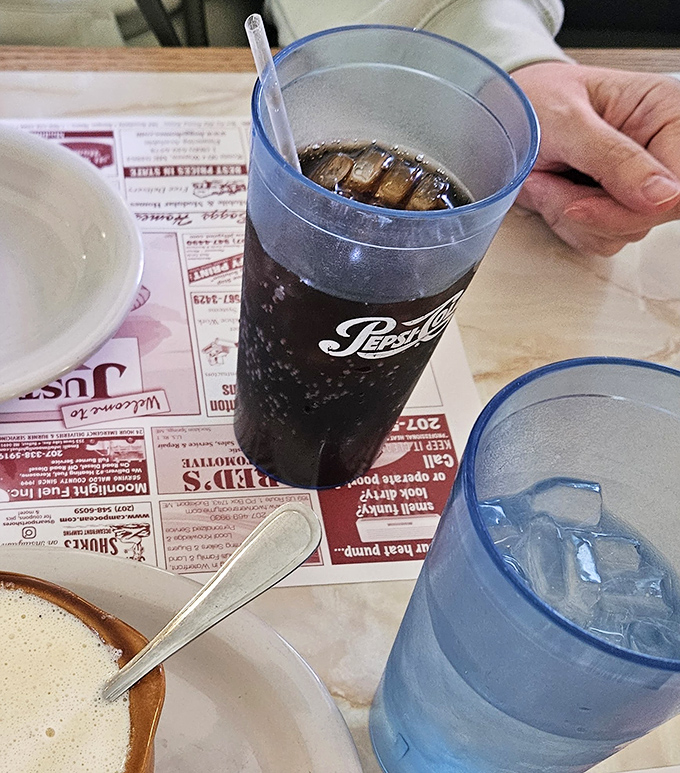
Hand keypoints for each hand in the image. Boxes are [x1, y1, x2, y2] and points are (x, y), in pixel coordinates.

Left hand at [511, 61, 679, 255]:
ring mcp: (636, 186)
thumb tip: (664, 196)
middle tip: (552, 182)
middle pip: (656, 213)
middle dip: (596, 210)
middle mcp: (658, 152)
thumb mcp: (568, 121)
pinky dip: (567, 225)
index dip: (642, 203)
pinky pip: (601, 240)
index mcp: (665, 114)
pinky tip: (551, 192)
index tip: (590, 201)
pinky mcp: (613, 210)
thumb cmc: (533, 103)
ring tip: (546, 177)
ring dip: (573, 216)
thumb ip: (615, 158)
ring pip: (625, 232)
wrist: (501, 121)